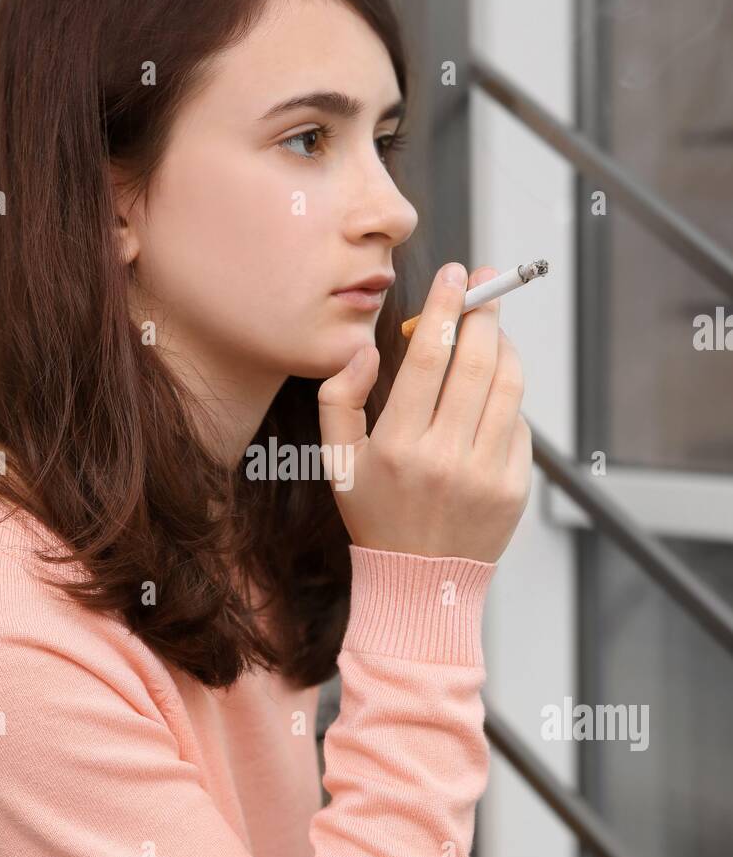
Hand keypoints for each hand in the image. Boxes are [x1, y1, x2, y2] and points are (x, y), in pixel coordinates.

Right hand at [317, 262, 531, 562]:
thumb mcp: (337, 462)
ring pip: (508, 386)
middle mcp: (444, 458)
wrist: (418, 582)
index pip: (428, 358)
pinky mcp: (514, 487)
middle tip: (484, 286)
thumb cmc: (375, 514)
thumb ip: (338, 399)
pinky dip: (507, 400)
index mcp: (397, 446)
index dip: (445, 307)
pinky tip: (489, 397)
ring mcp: (485, 474)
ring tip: (491, 333)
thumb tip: (364, 349)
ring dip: (504, 346)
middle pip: (476, 362)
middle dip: (484, 313)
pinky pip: (519, 423)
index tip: (455, 274)